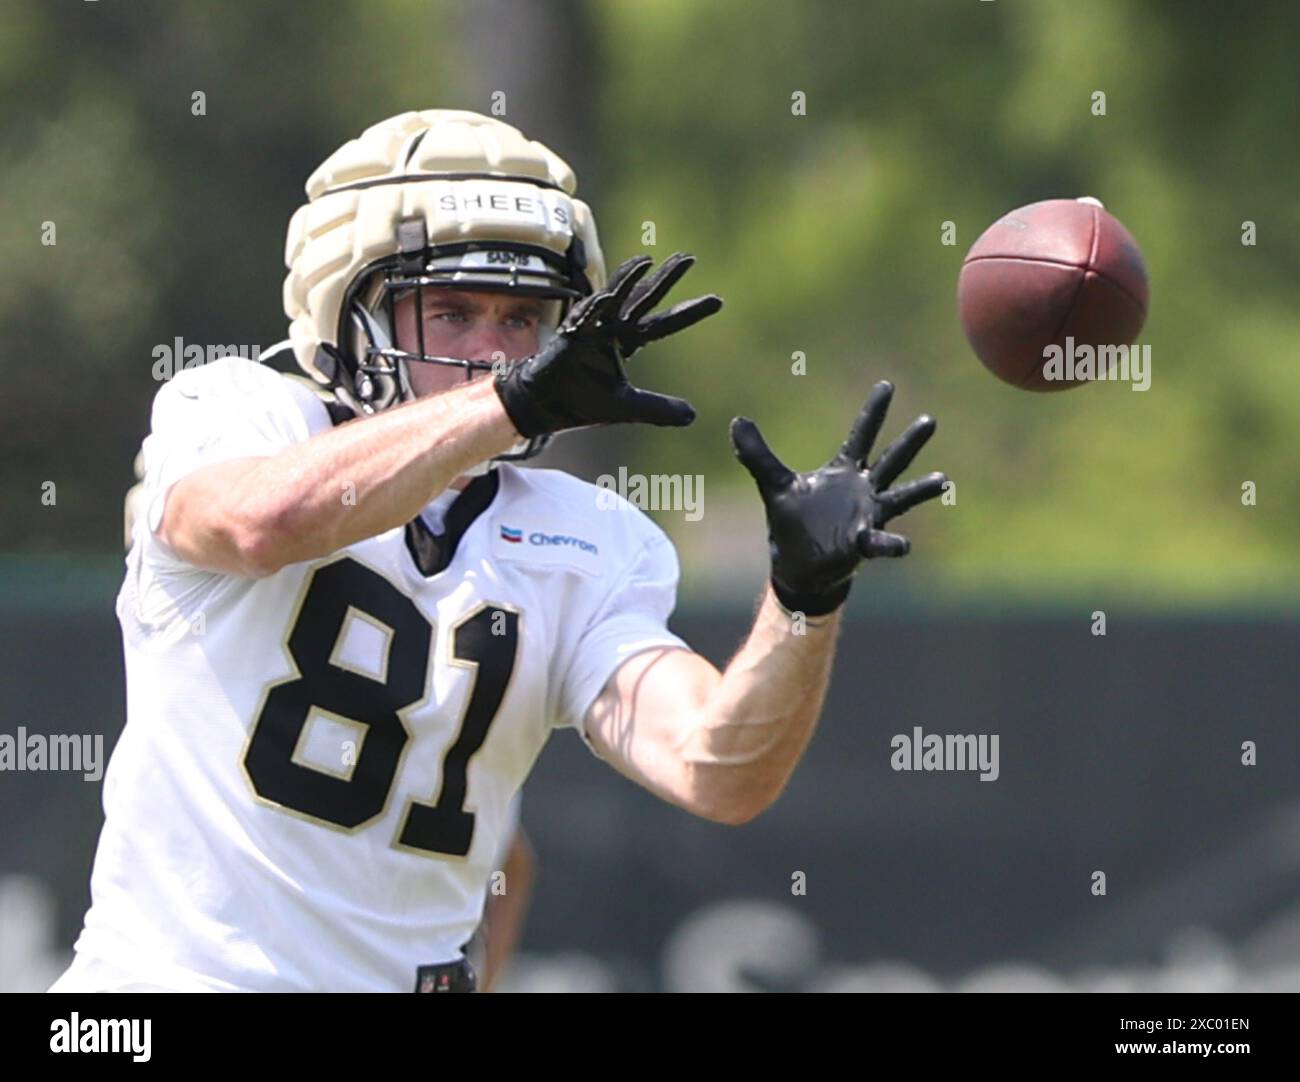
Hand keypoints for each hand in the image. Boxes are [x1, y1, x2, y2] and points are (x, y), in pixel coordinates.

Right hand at [493, 252, 721, 437]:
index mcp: (628, 341)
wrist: (546, 405)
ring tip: (647, 261)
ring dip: (629, 278)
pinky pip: (585, 316)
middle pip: (644, 298)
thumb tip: (693, 416)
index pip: (664, 323)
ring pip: (614, 296)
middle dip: (665, 278)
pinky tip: (607, 295)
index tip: (717, 300)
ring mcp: (591, 327)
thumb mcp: (628, 407)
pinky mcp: (571, 333)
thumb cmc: (582, 400)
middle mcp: (612, 329)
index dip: (689, 312)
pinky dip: (596, 306)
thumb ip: (658, 409)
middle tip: (689, 259)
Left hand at [731, 381, 947, 616]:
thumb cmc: (793, 523)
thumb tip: (736, 421)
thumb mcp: (772, 485)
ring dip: (920, 490)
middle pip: (890, 460)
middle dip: (909, 442)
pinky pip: (882, 542)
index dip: (873, 411)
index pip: (861, 434)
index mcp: (844, 471)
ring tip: (941, 480)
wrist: (798, 565)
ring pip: (900, 498)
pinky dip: (892, 543)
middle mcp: (863, 490)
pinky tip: (904, 545)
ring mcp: (868, 516)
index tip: (887, 385)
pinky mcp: (863, 543)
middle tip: (929, 420)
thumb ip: (757, 455)